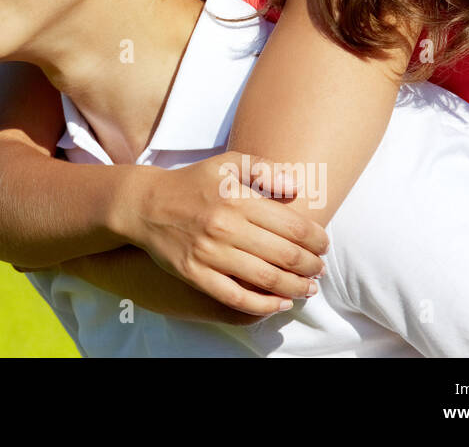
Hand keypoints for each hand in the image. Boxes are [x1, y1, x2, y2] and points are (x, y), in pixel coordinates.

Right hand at [113, 153, 329, 316]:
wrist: (145, 205)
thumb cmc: (192, 184)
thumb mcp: (225, 163)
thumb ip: (263, 169)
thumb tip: (296, 186)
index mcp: (237, 199)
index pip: (293, 226)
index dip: (316, 240)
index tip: (324, 245)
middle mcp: (225, 227)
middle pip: (285, 256)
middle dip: (311, 267)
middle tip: (320, 270)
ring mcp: (209, 253)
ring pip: (267, 279)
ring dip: (295, 288)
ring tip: (307, 289)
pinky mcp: (195, 274)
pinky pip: (236, 298)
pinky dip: (263, 306)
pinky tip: (279, 304)